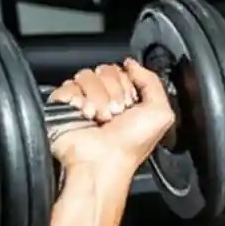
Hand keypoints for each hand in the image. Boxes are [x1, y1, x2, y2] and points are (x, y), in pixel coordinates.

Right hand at [48, 58, 175, 172]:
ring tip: (101, 118)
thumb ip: (153, 82)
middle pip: (105, 69)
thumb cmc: (131, 145)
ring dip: (98, 98)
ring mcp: (83, 100)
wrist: (103, 161)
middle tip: (116, 113)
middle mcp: (105, 98)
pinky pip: (68, 85)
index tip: (131, 103)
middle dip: (114, 91)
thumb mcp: (161, 113)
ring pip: (86, 75)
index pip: (123, 70)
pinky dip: (77, 100)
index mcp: (128, 99)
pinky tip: (84, 115)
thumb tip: (133, 64)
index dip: (128, 85)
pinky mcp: (63, 105)